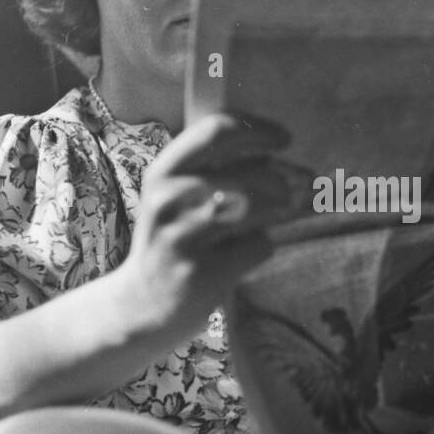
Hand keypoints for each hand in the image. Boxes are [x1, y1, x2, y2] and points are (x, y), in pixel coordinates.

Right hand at [121, 112, 299, 354]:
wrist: (141, 304)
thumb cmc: (171, 240)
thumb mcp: (175, 196)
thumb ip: (214, 169)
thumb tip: (276, 154)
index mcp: (163, 171)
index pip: (217, 130)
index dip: (258, 130)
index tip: (284, 138)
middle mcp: (169, 199)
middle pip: (250, 174)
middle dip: (281, 181)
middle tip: (292, 190)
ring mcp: (184, 237)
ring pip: (258, 207)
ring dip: (276, 211)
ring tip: (271, 218)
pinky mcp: (204, 272)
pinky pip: (258, 245)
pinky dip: (261, 246)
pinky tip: (243, 254)